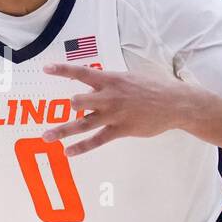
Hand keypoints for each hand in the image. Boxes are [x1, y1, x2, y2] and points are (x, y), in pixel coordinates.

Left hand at [42, 63, 191, 155]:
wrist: (175, 103)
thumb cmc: (153, 87)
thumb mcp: (130, 77)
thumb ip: (109, 84)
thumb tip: (92, 90)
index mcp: (111, 80)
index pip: (81, 73)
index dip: (62, 70)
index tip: (45, 69)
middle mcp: (109, 97)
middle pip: (79, 101)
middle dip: (70, 105)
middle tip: (59, 109)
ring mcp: (114, 115)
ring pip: (82, 124)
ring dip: (62, 131)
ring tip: (46, 136)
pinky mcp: (121, 130)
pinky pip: (97, 141)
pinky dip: (81, 147)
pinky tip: (68, 152)